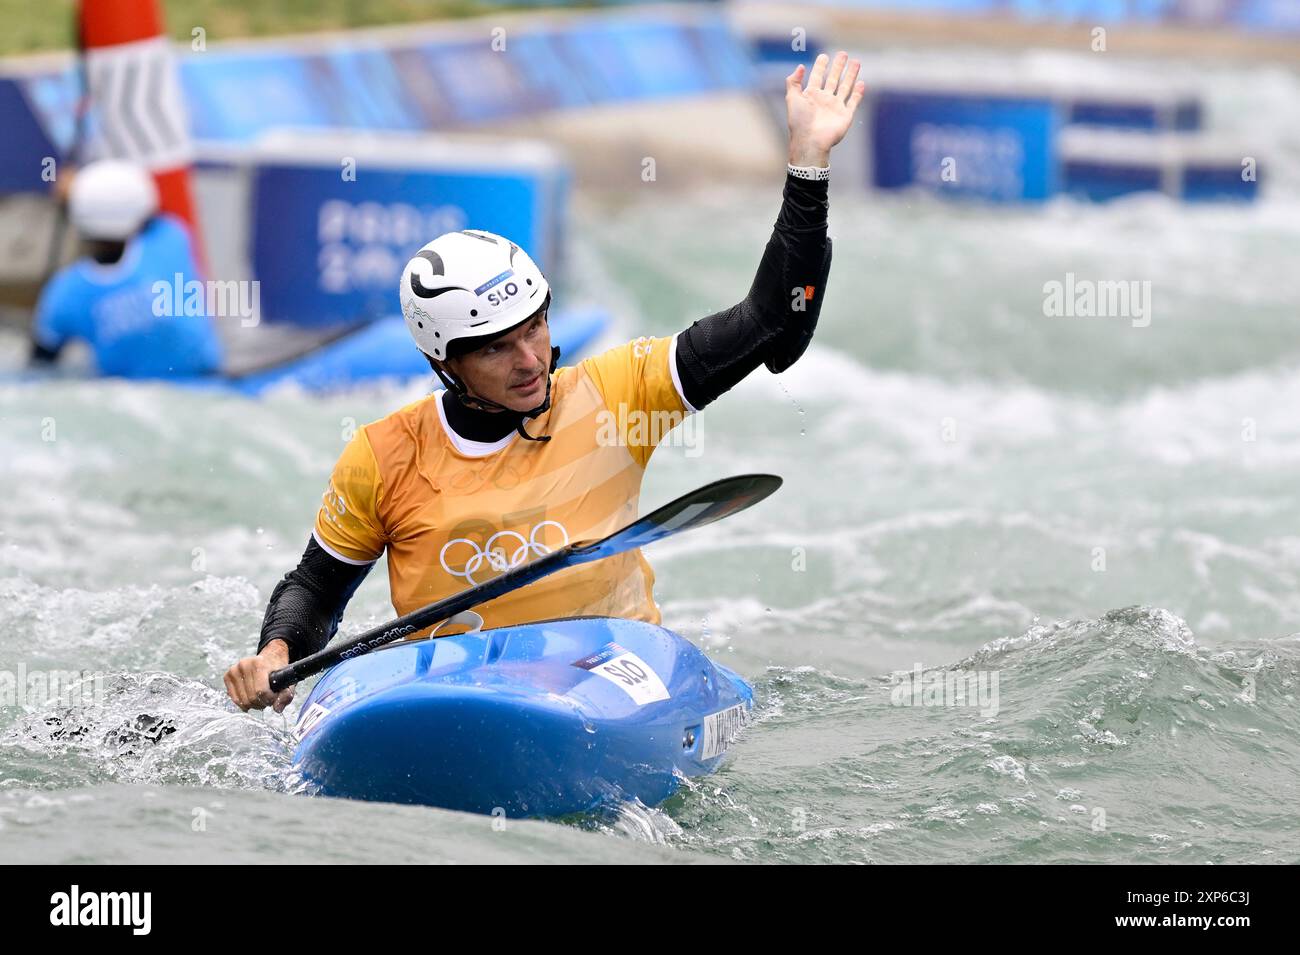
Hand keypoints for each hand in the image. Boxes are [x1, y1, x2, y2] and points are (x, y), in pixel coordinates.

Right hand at [224, 640, 294, 712]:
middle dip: (262, 702)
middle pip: (251, 698)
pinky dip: (244, 702)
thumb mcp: (287, 681)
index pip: (261, 691)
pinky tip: (251, 696)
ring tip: (260, 697)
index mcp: (259, 663)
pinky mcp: (227, 676)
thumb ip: (286, 696)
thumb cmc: (278, 670)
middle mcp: (244, 664)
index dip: (270, 699)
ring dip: (253, 704)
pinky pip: (234, 698)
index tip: (275, 696)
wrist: (270, 657)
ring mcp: (234, 670)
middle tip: (267, 698)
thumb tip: (277, 709)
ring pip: (242, 700)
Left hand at [786, 51, 865, 167]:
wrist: (810, 142)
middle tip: (843, 53)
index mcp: (811, 95)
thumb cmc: (799, 122)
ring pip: (845, 87)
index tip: (823, 56)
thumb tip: (799, 66)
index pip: (817, 77)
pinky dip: (858, 93)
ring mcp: (836, 107)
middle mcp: (824, 100)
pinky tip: (861, 83)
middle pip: (833, 79)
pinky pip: (853, 102)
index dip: (820, 66)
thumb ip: (793, 82)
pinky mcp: (845, 115)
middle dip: (838, 67)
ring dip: (851, 75)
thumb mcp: (792, 99)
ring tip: (856, 62)